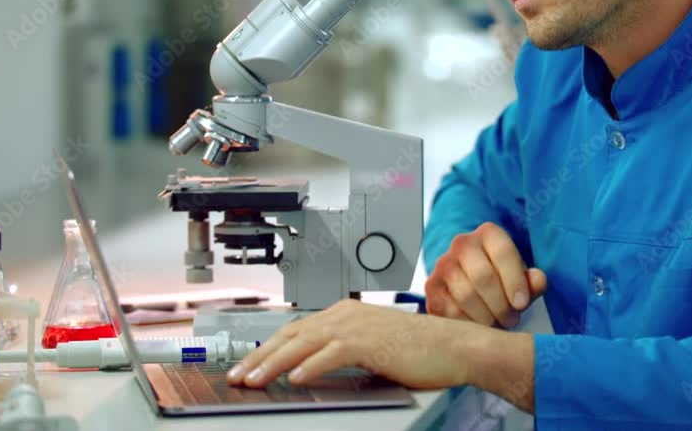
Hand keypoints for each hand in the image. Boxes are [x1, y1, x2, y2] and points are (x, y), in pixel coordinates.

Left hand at [226, 300, 474, 389]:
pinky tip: (294, 378)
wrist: (453, 345)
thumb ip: (342, 351)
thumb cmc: (420, 349)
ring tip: (254, 379)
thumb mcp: (372, 346)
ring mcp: (357, 326)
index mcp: (345, 313)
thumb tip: (311, 368)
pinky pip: (332, 353)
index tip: (248, 365)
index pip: (296, 330)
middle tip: (238, 375)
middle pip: (292, 334)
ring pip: (304, 343)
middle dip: (260, 355)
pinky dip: (310, 365)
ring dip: (274, 362)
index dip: (268, 348)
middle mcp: (347, 314)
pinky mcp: (370, 341)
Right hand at [425, 222, 546, 328]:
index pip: (503, 252)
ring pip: (466, 295)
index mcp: (489, 234)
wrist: (472, 283)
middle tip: (511, 319)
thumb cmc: (503, 281)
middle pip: (483, 276)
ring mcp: (443, 264)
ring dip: (486, 316)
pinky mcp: (432, 287)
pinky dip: (467, 323)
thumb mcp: (521, 279)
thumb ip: (533, 281)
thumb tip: (538, 281)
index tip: (522, 304)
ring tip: (497, 324)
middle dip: (501, 304)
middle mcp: (462, 243)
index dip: (515, 281)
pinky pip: (449, 309)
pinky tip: (478, 326)